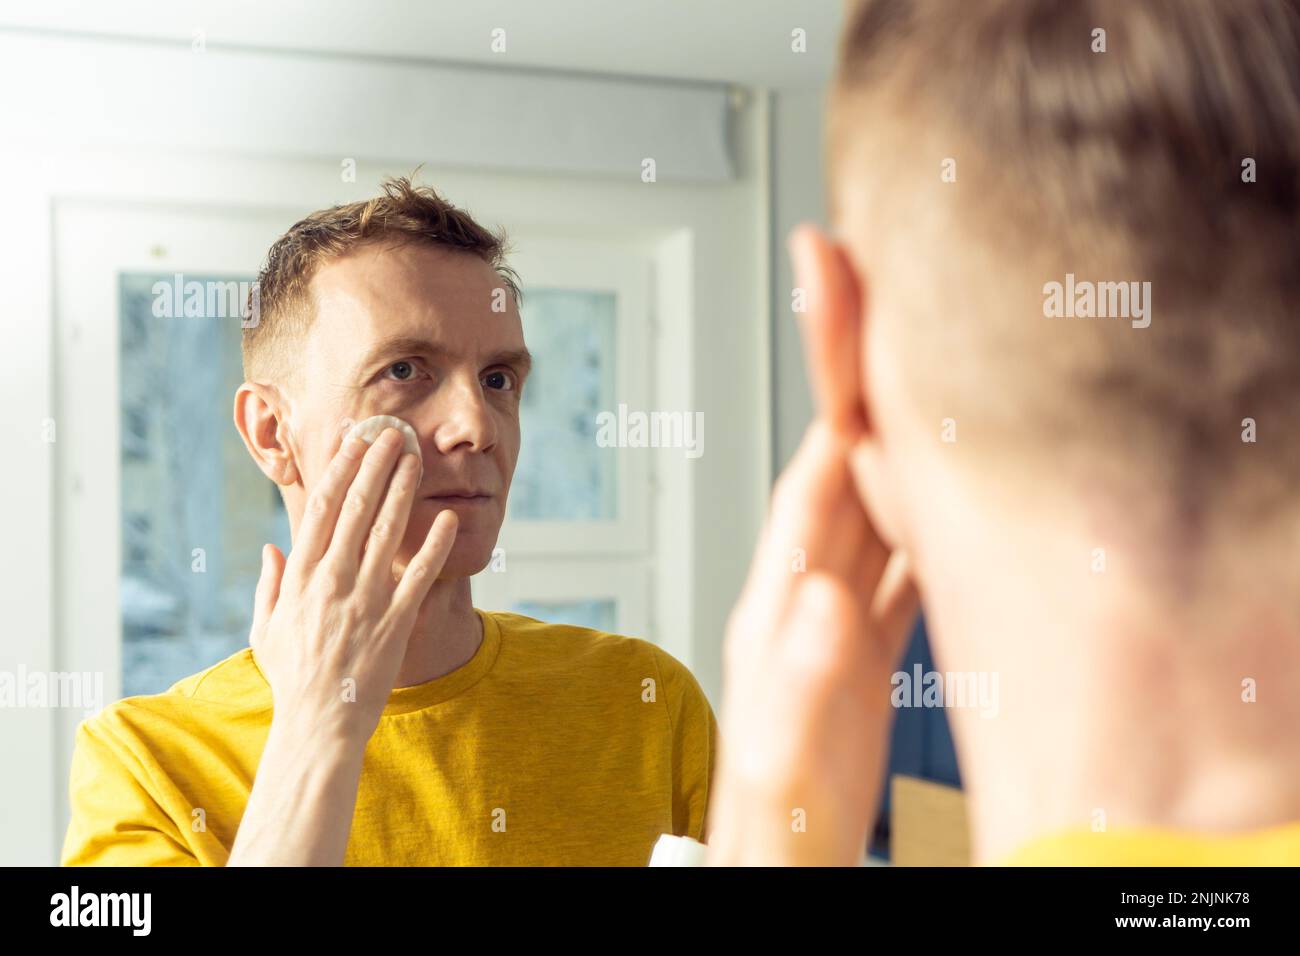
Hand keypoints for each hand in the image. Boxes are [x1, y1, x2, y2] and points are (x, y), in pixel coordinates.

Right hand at [248, 427, 458, 744]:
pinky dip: (433, 546)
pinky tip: (448, 519)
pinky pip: (418, 576)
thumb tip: (272, 549)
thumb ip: (270, 585)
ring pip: (386, 532)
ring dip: (403, 491)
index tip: (354, 440)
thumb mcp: (266, 629)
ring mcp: (364, 600)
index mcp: (300, 577)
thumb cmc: (292, 677)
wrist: (319, 723)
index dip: (340, 470)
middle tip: (393, 433)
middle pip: (355, 509)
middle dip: (375, 466)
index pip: (320, 509)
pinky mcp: (394, 622)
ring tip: (415, 458)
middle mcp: (332, 581)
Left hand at [706, 225, 919, 865]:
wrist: (773, 855)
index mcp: (777, 605)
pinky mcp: (861, 654)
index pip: (811, 488)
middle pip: (843, 483)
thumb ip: (802, 670)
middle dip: (869, 409)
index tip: (861, 342)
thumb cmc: (769, 811)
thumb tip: (826, 596)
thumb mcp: (783, 743)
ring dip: (902, 463)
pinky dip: (925, 537)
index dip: (836, 414)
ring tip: (942, 407)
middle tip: (902, 335)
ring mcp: (833, 621)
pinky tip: (951, 515)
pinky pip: (899, 576)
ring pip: (875, 521)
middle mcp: (803, 596)